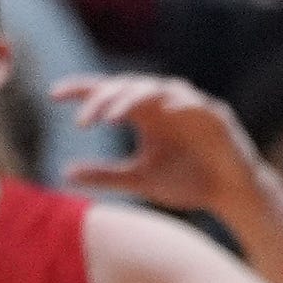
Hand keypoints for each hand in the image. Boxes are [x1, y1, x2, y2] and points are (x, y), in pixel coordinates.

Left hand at [55, 71, 263, 213]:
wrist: (231, 195)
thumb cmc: (186, 182)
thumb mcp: (140, 179)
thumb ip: (105, 174)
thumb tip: (64, 173)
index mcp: (142, 113)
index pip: (105, 91)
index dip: (80, 89)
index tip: (51, 95)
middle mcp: (160, 103)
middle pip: (125, 87)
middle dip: (102, 99)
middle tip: (84, 120)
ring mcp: (187, 105)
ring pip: (155, 87)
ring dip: (133, 97)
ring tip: (112, 114)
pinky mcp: (214, 114)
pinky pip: (195, 100)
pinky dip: (179, 101)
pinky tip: (164, 108)